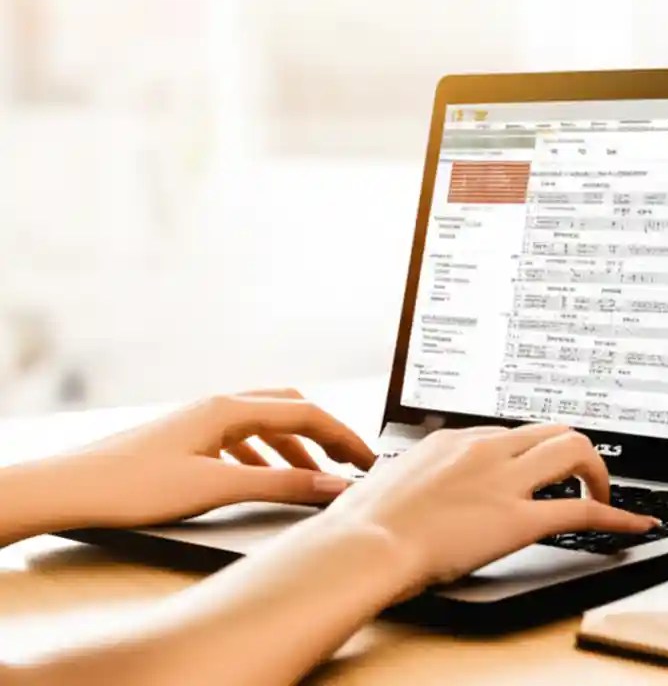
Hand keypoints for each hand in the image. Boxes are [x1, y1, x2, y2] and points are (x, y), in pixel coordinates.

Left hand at [46, 388, 375, 528]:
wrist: (70, 489)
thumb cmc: (132, 484)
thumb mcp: (216, 486)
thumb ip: (279, 485)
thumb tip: (330, 484)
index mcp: (228, 408)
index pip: (305, 413)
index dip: (343, 437)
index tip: (368, 460)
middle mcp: (217, 406)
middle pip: (288, 409)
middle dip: (324, 434)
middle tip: (349, 460)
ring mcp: (200, 422)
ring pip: (264, 425)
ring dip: (295, 448)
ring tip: (313, 477)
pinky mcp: (186, 440)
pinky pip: (240, 440)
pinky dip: (264, 457)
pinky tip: (264, 479)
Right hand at [321, 422, 657, 589]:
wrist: (363, 545)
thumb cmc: (363, 523)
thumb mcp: (389, 482)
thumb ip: (412, 480)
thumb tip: (405, 490)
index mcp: (453, 440)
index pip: (511, 434)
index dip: (533, 454)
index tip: (540, 468)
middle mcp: (485, 449)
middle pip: (552, 430)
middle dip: (575, 453)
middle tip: (582, 480)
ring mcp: (504, 481)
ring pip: (574, 452)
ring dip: (597, 473)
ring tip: (603, 496)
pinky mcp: (518, 519)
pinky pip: (582, 511)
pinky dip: (617, 516)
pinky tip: (633, 524)